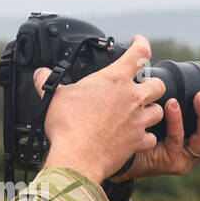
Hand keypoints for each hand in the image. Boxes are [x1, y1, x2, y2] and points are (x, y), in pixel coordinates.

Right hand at [33, 35, 166, 184]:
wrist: (77, 158)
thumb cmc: (68, 126)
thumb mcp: (53, 97)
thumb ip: (47, 81)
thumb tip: (40, 73)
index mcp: (114, 80)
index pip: (139, 53)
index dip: (142, 43)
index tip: (139, 42)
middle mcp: (132, 98)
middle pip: (158, 84)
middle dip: (152, 84)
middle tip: (142, 87)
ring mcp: (138, 121)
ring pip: (159, 111)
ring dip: (151, 111)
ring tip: (141, 113)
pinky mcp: (138, 142)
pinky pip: (151, 138)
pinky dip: (145, 137)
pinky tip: (137, 137)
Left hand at [110, 90, 199, 180]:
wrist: (114, 154)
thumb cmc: (137, 134)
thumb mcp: (162, 119)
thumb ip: (177, 104)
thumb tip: (181, 77)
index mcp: (195, 147)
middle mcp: (193, 156)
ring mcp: (182, 160)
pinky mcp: (167, 161)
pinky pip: (177, 139)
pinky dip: (177, 120)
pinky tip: (173, 104)